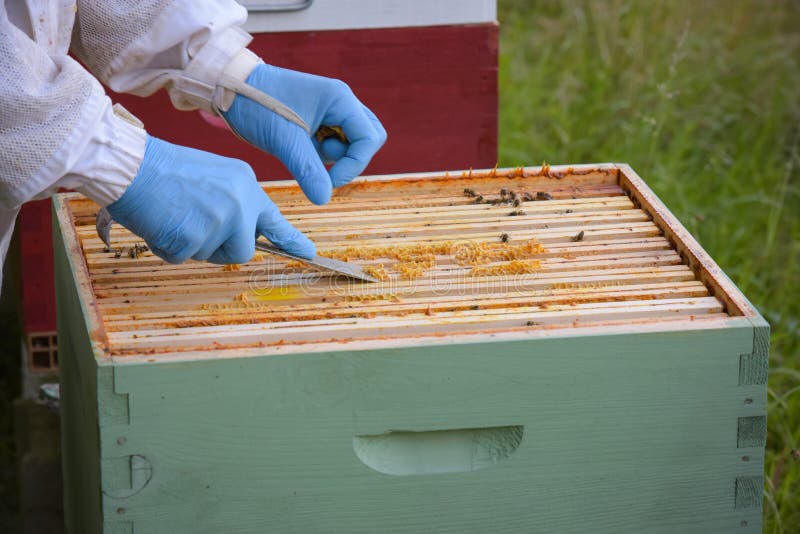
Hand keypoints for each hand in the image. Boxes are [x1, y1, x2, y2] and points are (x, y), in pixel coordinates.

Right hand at [107, 136, 314, 263]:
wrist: (129, 163)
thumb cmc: (165, 170)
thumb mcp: (214, 177)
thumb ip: (234, 203)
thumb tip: (242, 234)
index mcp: (246, 185)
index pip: (274, 220)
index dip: (291, 241)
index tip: (308, 254)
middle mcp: (239, 203)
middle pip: (243, 251)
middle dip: (221, 249)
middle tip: (195, 226)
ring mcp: (218, 221)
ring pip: (212, 257)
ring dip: (193, 247)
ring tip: (175, 216)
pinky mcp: (191, 238)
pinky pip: (182, 258)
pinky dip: (167, 247)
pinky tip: (160, 222)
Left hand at [223, 64, 386, 204]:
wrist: (230, 89)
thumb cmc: (257, 105)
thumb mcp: (283, 141)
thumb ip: (307, 170)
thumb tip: (324, 200)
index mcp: (340, 99)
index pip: (369, 138)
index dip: (354, 164)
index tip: (330, 180)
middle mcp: (341, 102)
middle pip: (369, 138)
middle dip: (351, 160)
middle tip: (325, 169)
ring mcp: (332, 111)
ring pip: (353, 142)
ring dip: (336, 157)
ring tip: (306, 154)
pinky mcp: (320, 121)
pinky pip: (336, 143)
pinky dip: (324, 155)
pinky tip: (301, 151)